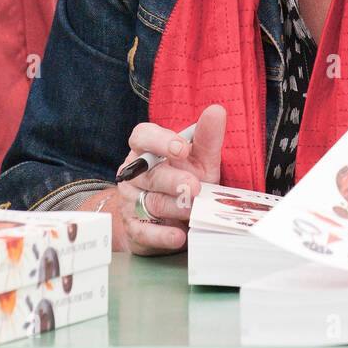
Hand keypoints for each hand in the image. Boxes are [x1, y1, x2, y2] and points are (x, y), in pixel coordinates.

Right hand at [105, 104, 225, 254]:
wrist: (165, 217)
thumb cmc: (183, 179)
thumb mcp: (199, 159)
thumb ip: (206, 137)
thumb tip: (216, 111)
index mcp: (146, 150)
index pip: (142, 136)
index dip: (159, 140)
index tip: (181, 148)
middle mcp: (134, 173)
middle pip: (149, 173)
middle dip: (173, 180)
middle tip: (195, 187)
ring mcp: (131, 200)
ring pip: (150, 202)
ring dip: (175, 207)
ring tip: (194, 211)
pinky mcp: (134, 227)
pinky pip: (144, 231)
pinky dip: (162, 235)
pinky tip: (179, 236)